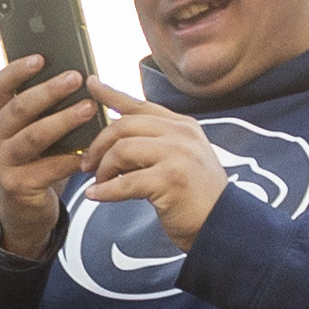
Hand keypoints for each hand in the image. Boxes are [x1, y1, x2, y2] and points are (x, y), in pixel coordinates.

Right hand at [0, 57, 97, 261]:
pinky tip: (89, 152)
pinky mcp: (15, 186)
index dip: (17, 70)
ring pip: (33, 136)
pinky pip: (48, 168)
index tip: (41, 58)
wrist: (24, 213)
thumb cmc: (36, 164)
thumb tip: (79, 80)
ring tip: (89, 109)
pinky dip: (71, 159)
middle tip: (77, 78)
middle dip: (50, 91)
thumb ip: (44, 112)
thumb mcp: (33, 134)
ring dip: (64, 121)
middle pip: (19, 109)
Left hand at [75, 83, 232, 244]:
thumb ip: (155, 142)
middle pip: (124, 126)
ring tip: (98, 182)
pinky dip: (106, 190)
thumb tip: (115, 137)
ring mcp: (178, 155)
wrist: (221, 223)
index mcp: (182, 125)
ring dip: (103, 168)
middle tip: (87, 164)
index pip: (140, 104)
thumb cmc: (194, 195)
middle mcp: (181, 134)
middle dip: (99, 145)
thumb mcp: (179, 158)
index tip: (91, 85)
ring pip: (122, 150)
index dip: (112, 94)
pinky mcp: (171, 179)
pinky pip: (126, 182)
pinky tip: (96, 196)